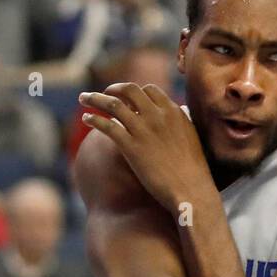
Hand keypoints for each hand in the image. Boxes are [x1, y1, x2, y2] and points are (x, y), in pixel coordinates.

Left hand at [79, 83, 211, 212]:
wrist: (191, 187)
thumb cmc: (193, 167)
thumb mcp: (192, 135)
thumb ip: (182, 120)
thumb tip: (180, 110)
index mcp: (174, 112)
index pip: (149, 89)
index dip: (135, 91)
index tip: (126, 97)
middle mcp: (158, 116)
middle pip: (129, 89)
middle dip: (113, 88)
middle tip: (104, 93)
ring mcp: (143, 130)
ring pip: (113, 104)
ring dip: (94, 98)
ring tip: (83, 98)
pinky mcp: (131, 147)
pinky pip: (107, 125)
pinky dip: (94, 119)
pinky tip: (87, 119)